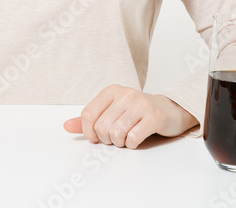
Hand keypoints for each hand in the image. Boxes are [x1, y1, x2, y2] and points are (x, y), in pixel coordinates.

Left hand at [62, 85, 197, 148]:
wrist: (170, 110)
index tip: (96, 137)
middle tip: (116, 138)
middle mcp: (125, 94)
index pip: (87, 114)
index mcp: (111, 91)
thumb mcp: (112, 111)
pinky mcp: (155, 116)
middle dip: (106, 139)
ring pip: (116, 134)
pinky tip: (136, 139)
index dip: (88, 132)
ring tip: (126, 138)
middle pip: (102, 127)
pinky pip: (133, 138)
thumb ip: (89, 119)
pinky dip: (132, 145)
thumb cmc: (137, 112)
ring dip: (120, 143)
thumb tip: (66, 126)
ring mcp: (141, 104)